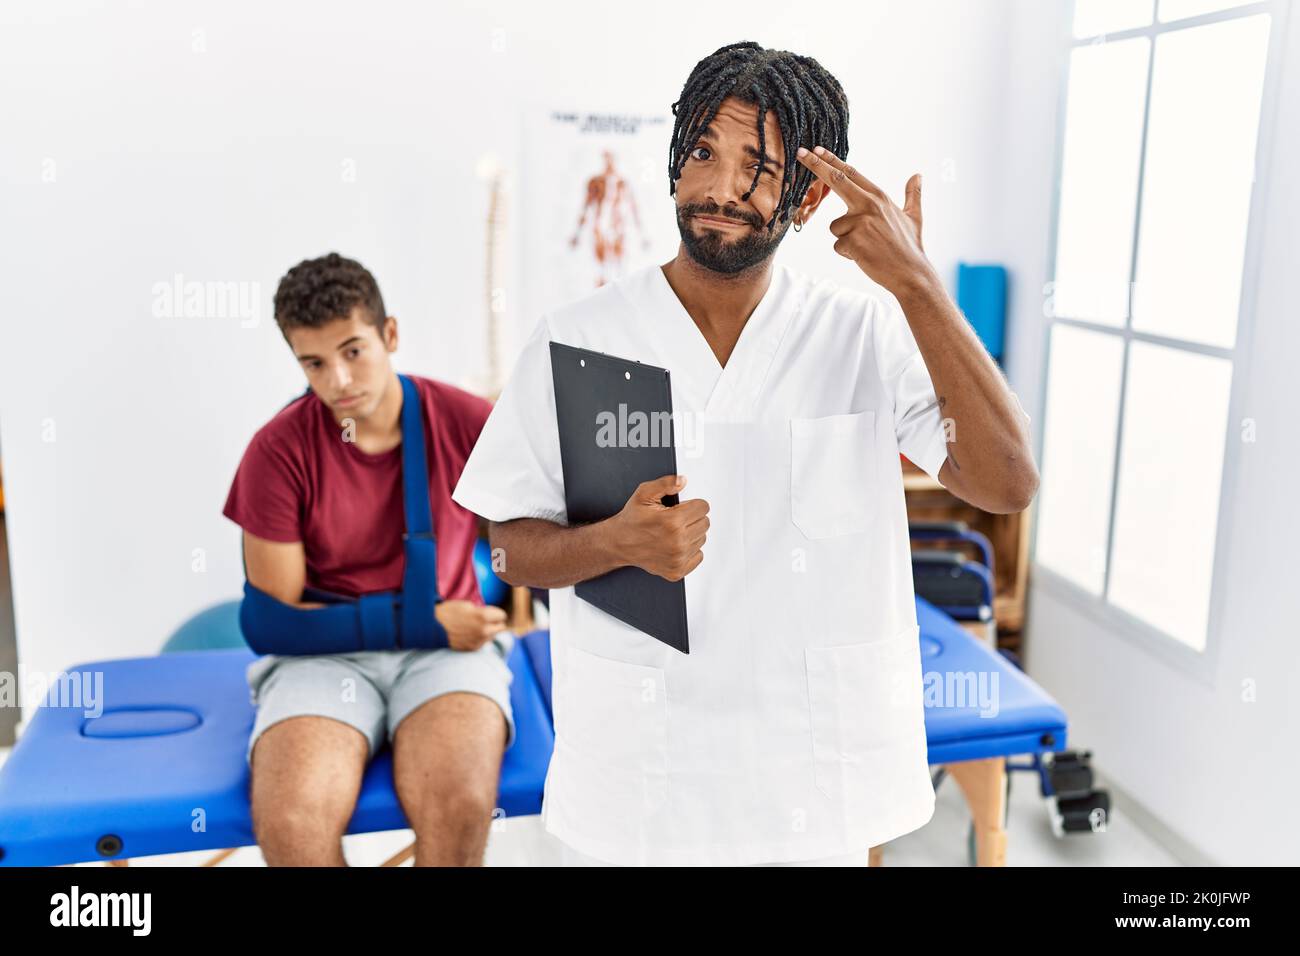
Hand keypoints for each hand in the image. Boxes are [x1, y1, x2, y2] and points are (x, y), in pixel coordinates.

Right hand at [435, 600, 508, 651]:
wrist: (432, 627)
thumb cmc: (449, 612)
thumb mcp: (467, 605)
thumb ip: (483, 610)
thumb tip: (491, 615)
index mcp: (484, 617)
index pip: (502, 615)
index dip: (496, 613)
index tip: (490, 612)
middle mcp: (484, 631)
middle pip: (501, 628)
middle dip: (495, 623)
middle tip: (486, 620)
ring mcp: (478, 641)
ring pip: (492, 636)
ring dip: (488, 632)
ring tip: (475, 627)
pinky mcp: (472, 649)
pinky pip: (482, 643)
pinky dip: (479, 639)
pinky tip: (469, 634)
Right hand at [610, 474, 708, 581]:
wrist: (618, 543)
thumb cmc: (632, 519)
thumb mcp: (644, 494)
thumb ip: (665, 484)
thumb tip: (683, 481)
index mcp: (672, 521)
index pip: (703, 507)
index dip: (692, 504)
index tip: (681, 508)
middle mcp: (677, 542)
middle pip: (705, 523)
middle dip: (692, 518)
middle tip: (675, 520)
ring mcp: (678, 558)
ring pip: (702, 539)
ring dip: (691, 534)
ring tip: (672, 533)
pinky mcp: (678, 570)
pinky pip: (698, 556)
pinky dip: (690, 550)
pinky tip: (674, 545)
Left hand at [795, 146, 937, 296]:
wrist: (911, 273)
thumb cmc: (910, 246)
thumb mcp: (914, 217)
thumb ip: (912, 195)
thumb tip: (918, 175)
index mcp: (879, 197)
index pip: (851, 174)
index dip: (832, 161)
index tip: (817, 150)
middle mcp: (869, 204)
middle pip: (836, 180)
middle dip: (816, 165)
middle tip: (801, 153)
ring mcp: (860, 222)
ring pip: (835, 227)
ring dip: (846, 239)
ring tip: (867, 246)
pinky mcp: (853, 240)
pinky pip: (838, 245)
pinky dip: (848, 253)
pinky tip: (865, 256)